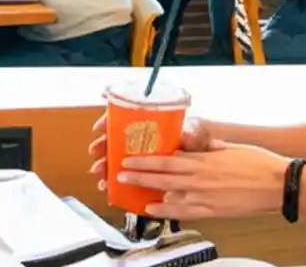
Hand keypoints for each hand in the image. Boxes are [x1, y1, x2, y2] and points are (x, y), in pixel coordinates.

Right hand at [88, 113, 212, 190]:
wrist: (209, 161)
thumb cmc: (200, 141)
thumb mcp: (198, 134)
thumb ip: (193, 134)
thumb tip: (186, 135)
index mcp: (153, 124)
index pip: (125, 117)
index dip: (109, 121)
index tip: (100, 127)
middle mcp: (143, 140)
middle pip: (115, 140)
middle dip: (102, 146)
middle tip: (96, 152)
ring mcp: (142, 158)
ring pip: (116, 159)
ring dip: (105, 165)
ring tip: (100, 173)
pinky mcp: (145, 176)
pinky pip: (125, 178)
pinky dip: (114, 183)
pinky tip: (109, 188)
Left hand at [117, 143, 289, 219]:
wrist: (278, 184)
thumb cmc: (258, 164)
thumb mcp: (229, 148)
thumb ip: (207, 148)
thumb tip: (192, 144)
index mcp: (204, 159)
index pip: (168, 158)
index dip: (146, 158)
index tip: (130, 156)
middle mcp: (201, 177)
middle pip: (162, 175)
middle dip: (138, 174)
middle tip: (120, 172)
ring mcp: (205, 195)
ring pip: (169, 193)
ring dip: (147, 190)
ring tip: (129, 190)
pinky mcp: (213, 210)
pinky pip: (184, 212)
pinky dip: (166, 211)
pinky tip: (153, 209)